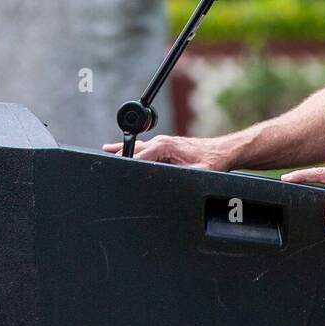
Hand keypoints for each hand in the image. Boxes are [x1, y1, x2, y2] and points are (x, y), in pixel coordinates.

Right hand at [101, 134, 231, 171]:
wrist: (223, 151)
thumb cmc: (213, 161)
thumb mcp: (198, 173)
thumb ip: (182, 177)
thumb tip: (169, 184)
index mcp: (165, 146)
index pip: (138, 155)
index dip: (126, 164)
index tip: (114, 171)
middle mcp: (161, 142)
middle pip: (133, 148)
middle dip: (118, 154)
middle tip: (100, 161)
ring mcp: (163, 142)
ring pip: (137, 147)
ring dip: (122, 150)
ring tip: (105, 152)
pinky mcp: (165, 145)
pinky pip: (144, 148)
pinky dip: (131, 150)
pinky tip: (121, 149)